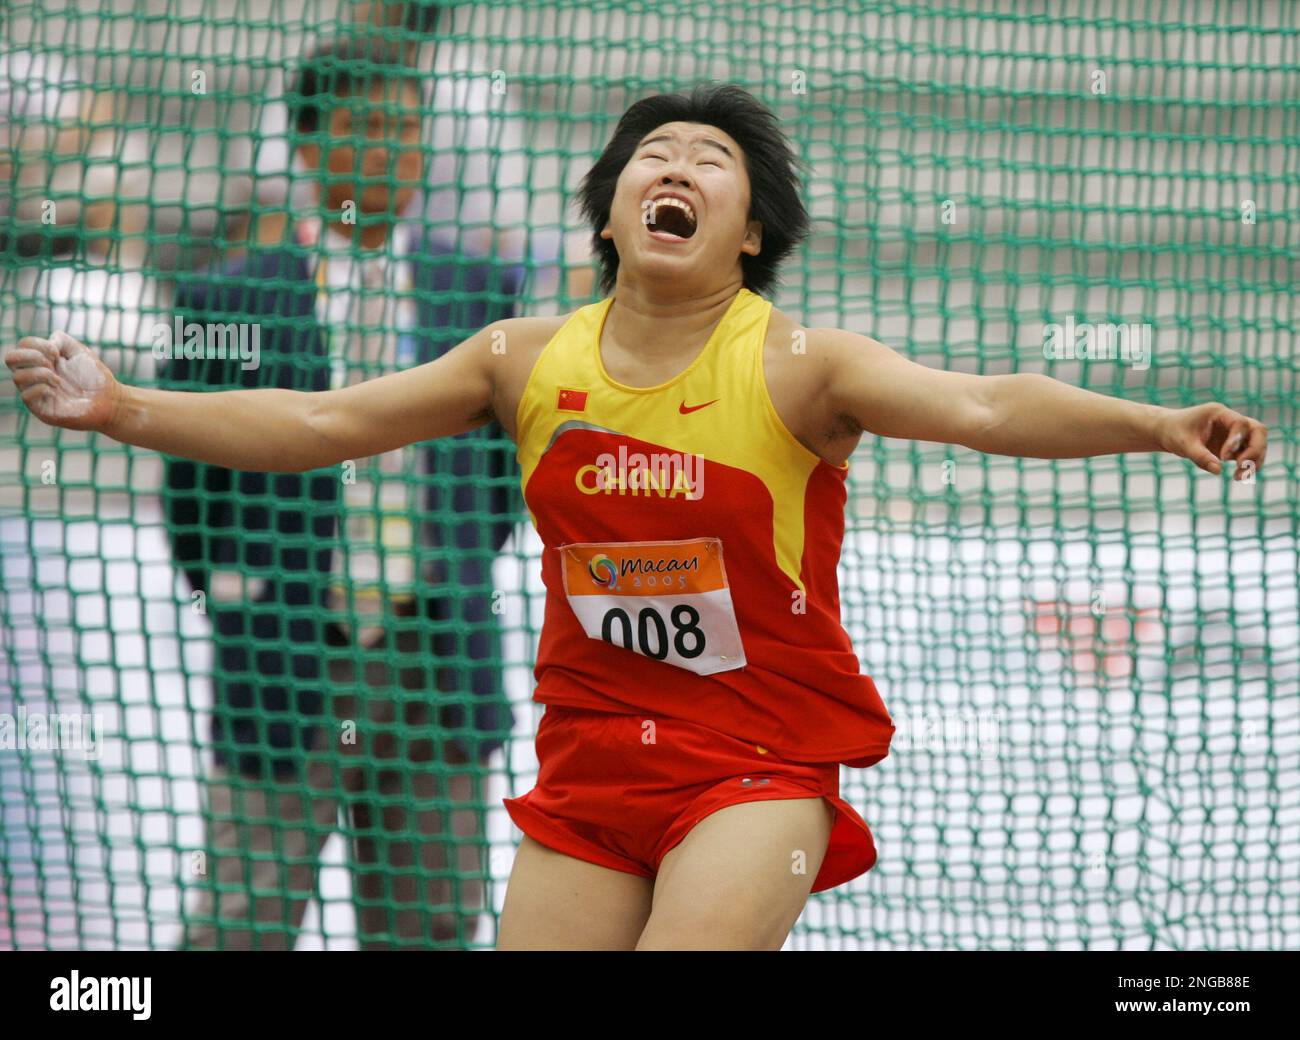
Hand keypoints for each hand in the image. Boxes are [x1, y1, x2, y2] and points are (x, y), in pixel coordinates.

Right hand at [4, 331, 121, 432]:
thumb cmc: (95, 377)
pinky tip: (57, 389)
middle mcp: (35, 377)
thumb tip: (48, 341)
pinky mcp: (42, 410)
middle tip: (51, 363)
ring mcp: (37, 393)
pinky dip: (41, 388)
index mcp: (42, 361)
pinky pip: (26, 396)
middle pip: (10, 358)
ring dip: (40, 373)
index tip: (57, 352)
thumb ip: (62, 340)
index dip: (35, 344)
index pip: (21, 346)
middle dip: (30, 356)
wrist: (110, 400)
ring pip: (17, 377)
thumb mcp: (80, 351)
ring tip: (58, 379)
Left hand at [1157, 402, 1266, 479]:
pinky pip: (1249, 454)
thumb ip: (1200, 456)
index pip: (1240, 423)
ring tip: (1239, 477)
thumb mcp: (1183, 444)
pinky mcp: (1232, 446)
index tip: (1223, 457)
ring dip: (1254, 461)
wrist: (1167, 432)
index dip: (1236, 440)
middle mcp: (1230, 421)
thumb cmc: (1173, 432)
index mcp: (1219, 413)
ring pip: (1257, 443)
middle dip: (1255, 450)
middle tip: (1241, 466)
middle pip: (1258, 431)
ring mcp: (1233, 433)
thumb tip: (1218, 471)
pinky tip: (1238, 476)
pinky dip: (1248, 465)